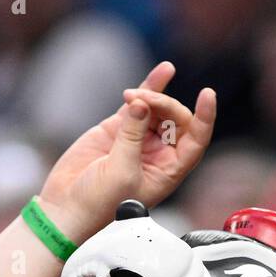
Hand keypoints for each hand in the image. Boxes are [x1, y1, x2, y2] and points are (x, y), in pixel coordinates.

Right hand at [38, 61, 215, 242]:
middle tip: (142, 102)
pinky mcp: (118, 129)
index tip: (207, 95)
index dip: (204, 118)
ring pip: (158, 109)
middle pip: (176, 119)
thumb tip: (141, 103)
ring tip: (131, 96)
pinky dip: (149, 87)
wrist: (68, 205)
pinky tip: (165, 71)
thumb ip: (132, 135)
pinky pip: (138, 104)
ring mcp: (138, 139)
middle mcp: (158, 155)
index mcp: (168, 172)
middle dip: (164, 105)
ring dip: (151, 96)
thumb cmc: (99, 203)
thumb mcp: (122, 172)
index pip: (196, 140)